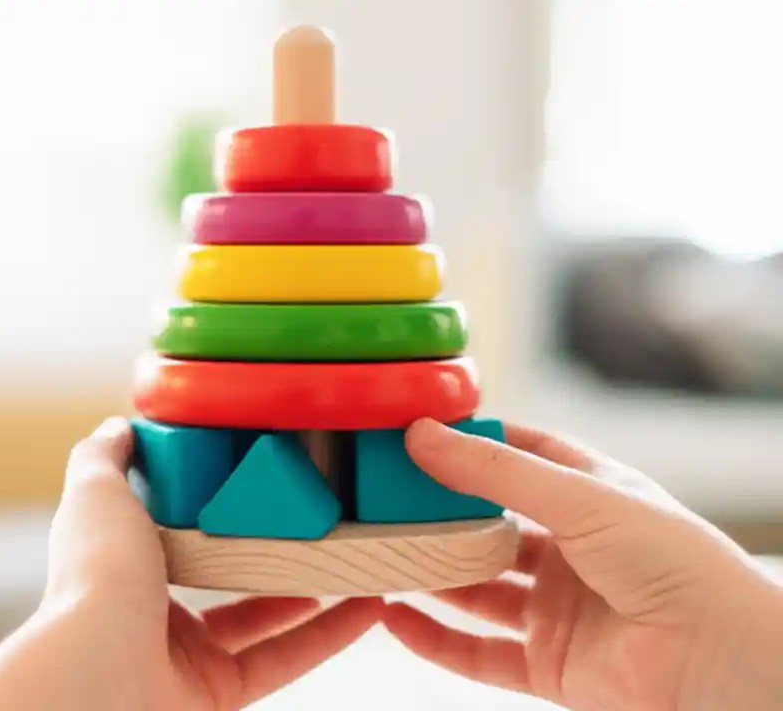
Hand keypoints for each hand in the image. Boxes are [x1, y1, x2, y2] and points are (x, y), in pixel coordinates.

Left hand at [0, 418, 382, 710]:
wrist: (103, 667)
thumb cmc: (93, 577)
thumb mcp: (96, 492)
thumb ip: (106, 457)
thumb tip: (120, 426)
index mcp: (119, 559)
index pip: (169, 528)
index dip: (210, 504)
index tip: (254, 476)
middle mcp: (148, 609)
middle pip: (219, 574)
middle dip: (268, 548)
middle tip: (315, 518)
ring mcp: (183, 654)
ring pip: (258, 620)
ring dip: (309, 590)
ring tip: (351, 559)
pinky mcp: (218, 690)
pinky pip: (283, 659)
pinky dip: (328, 636)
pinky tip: (366, 606)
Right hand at [385, 419, 782, 709]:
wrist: (716, 659)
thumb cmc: (675, 563)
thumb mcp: (580, 496)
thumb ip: (494, 472)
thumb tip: (421, 435)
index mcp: (592, 496)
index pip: (522, 456)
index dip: (473, 443)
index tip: (417, 432)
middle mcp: (573, 551)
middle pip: (488, 527)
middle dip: (438, 515)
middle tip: (383, 498)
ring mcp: (558, 609)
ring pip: (476, 590)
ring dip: (430, 575)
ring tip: (378, 556)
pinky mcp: (548, 663)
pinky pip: (477, 653)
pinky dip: (433, 639)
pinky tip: (395, 618)